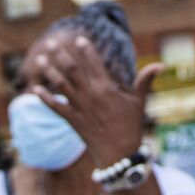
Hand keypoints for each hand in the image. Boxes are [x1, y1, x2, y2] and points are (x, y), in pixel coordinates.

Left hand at [32, 36, 162, 165]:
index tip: (79, 39)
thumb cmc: (131, 127)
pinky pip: (55, 107)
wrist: (119, 154)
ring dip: (49, 70)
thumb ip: (145, 81)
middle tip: (52, 42)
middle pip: (72, 69)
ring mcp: (80, 107)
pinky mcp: (72, 120)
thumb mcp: (139, 103)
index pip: (94, 63)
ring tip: (40, 58)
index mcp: (107, 88)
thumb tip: (160, 65)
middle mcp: (90, 95)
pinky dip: (45, 98)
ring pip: (61, 84)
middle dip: (61, 54)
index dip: (86, 50)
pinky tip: (35, 89)